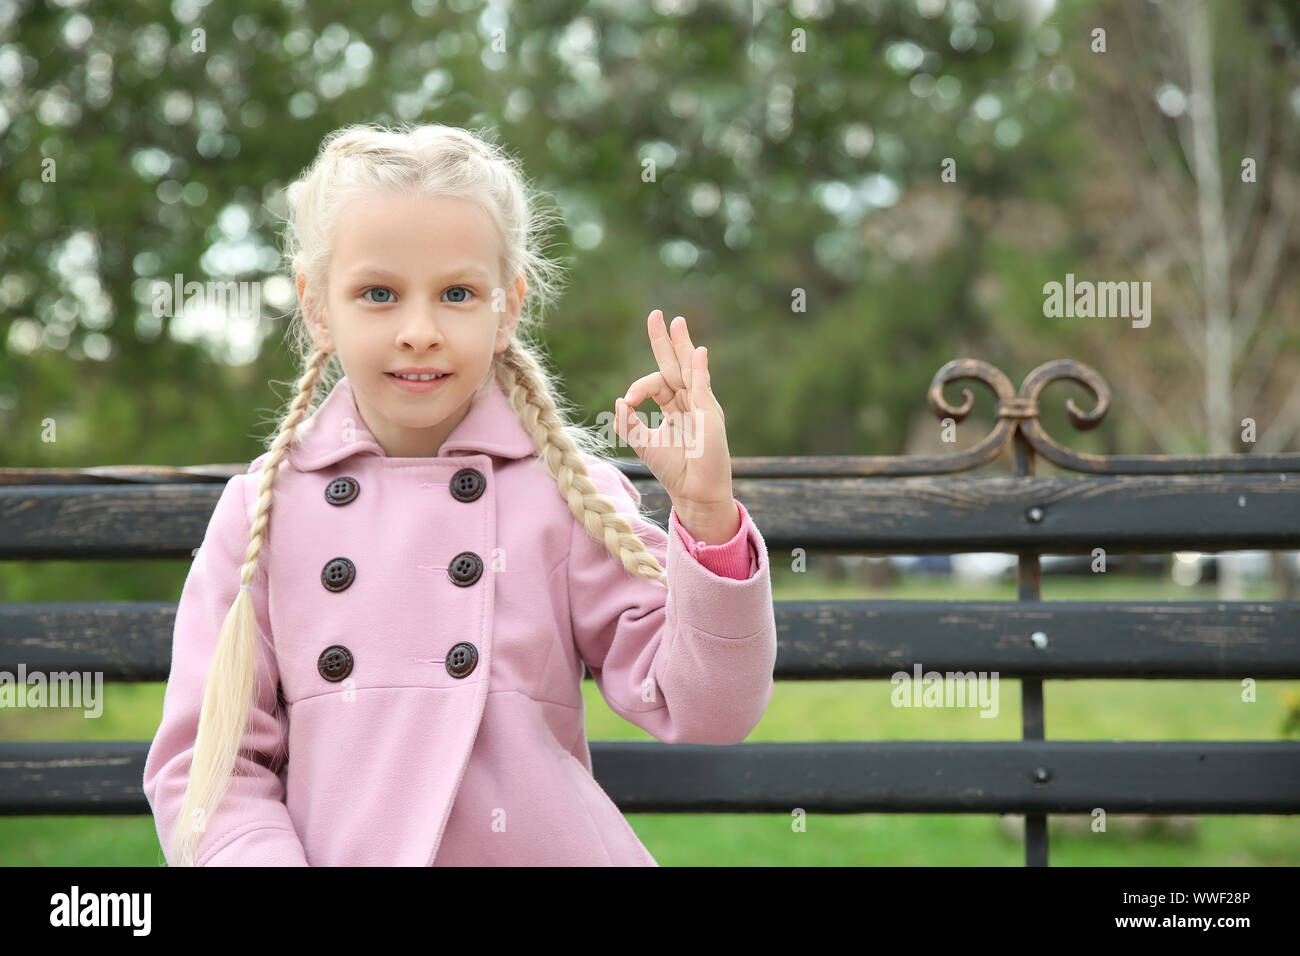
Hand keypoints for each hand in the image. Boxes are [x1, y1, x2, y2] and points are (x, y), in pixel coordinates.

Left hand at [614, 310, 732, 523]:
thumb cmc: (673, 470)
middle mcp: (690, 402)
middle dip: (666, 341)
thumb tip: (619, 400)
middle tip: (658, 315)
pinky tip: (697, 353)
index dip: (639, 386)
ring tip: (676, 322)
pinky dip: (700, 370)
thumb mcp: (642, 443)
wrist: (693, 491)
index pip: (658, 383)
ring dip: (683, 345)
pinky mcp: (710, 416)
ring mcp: (702, 406)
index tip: (628, 401)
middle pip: (676, 365)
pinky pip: (703, 388)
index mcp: (675, 407)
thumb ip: (628, 423)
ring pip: (690, 369)